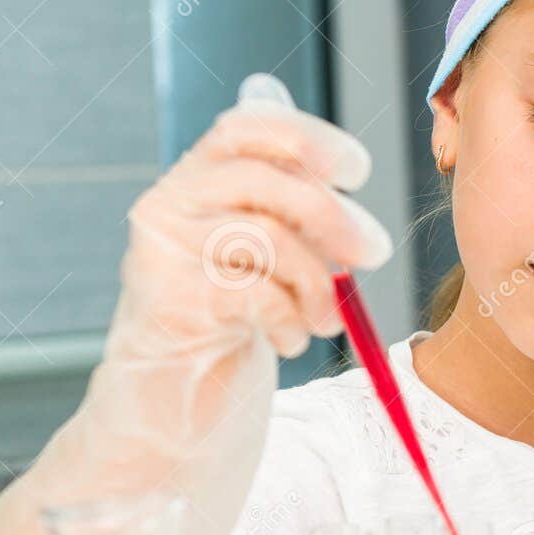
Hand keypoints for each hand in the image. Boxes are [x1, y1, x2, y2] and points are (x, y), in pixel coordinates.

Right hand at [0, 101, 388, 534]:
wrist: (173, 410)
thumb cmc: (229, 327)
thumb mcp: (265, 253)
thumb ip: (281, 196)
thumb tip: (305, 124)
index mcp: (194, 184)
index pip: (245, 128)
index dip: (306, 136)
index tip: (357, 168)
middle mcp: (166, 207)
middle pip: (263, 180)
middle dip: (331, 216)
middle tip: (373, 254)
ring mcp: (160, 254)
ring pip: (264, 237)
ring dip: (314, 282)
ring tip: (325, 319)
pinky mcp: (169, 303)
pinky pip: (254, 292)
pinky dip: (290, 318)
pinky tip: (292, 340)